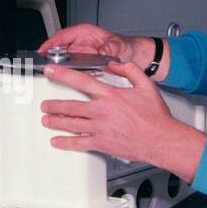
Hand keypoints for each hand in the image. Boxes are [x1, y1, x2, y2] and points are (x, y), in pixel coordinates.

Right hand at [38, 23, 139, 66]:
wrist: (134, 56)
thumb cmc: (126, 46)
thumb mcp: (118, 46)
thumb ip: (109, 48)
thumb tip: (103, 51)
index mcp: (85, 32)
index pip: (62, 35)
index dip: (51, 43)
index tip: (43, 50)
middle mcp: (80, 42)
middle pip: (59, 48)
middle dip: (50, 56)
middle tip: (43, 65)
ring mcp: (80, 53)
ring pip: (62, 59)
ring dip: (57, 66)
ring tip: (50, 73)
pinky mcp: (82, 64)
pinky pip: (70, 68)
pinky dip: (66, 73)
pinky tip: (64, 79)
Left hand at [40, 60, 206, 182]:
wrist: (161, 139)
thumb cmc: (155, 116)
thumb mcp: (146, 84)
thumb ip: (128, 70)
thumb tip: (114, 63)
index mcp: (110, 95)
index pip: (80, 81)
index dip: (62, 74)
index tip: (51, 71)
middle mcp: (102, 111)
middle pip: (70, 106)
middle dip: (53, 105)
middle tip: (45, 104)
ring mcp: (100, 128)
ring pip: (70, 124)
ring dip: (55, 121)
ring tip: (46, 120)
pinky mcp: (101, 143)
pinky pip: (78, 143)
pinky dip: (65, 143)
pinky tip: (57, 141)